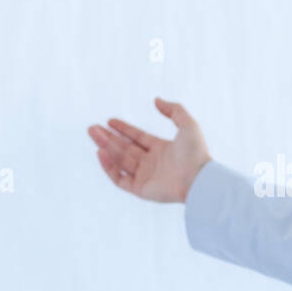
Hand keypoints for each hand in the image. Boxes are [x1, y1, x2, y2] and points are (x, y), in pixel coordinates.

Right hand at [88, 97, 211, 203]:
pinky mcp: (141, 190)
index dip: (124, 129)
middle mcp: (152, 163)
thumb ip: (174, 110)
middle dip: (109, 137)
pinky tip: (101, 153)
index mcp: (162, 150)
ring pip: (120, 161)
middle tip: (93, 128)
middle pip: (126, 148)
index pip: (138, 138)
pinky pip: (119, 179)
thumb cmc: (196, 153)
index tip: (110, 121)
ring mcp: (146, 177)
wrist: (199, 180)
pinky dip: (109, 167)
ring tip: (94, 136)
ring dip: (106, 148)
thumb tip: (156, 100)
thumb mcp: (188, 124)